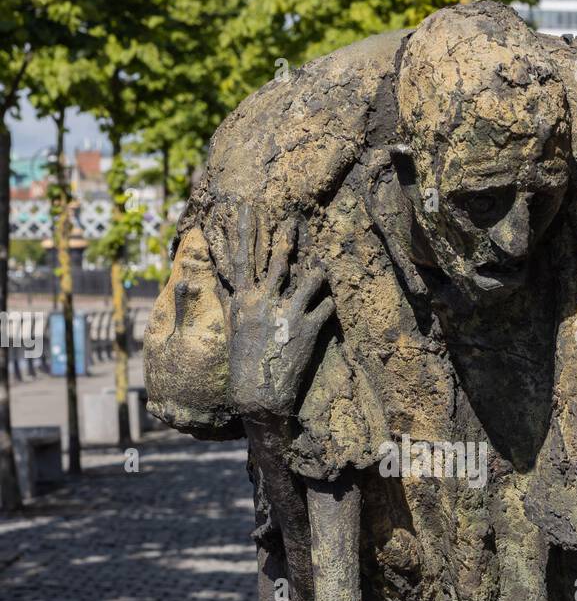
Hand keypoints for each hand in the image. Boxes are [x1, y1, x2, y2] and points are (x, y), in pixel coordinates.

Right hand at [228, 227, 334, 416]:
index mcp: (243, 299)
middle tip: (294, 219)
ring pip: (309, 279)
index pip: (240, 257)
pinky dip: (330, 302)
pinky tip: (333, 299)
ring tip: (322, 261)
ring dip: (317, 269)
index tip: (245, 206)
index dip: (242, 230)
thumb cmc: (241, 361)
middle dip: (286, 238)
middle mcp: (265, 302)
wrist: (258, 394)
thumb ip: (228, 299)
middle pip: (278, 260)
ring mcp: (288, 313)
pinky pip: (326, 307)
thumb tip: (219, 281)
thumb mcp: (232, 326)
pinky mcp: (308, 329)